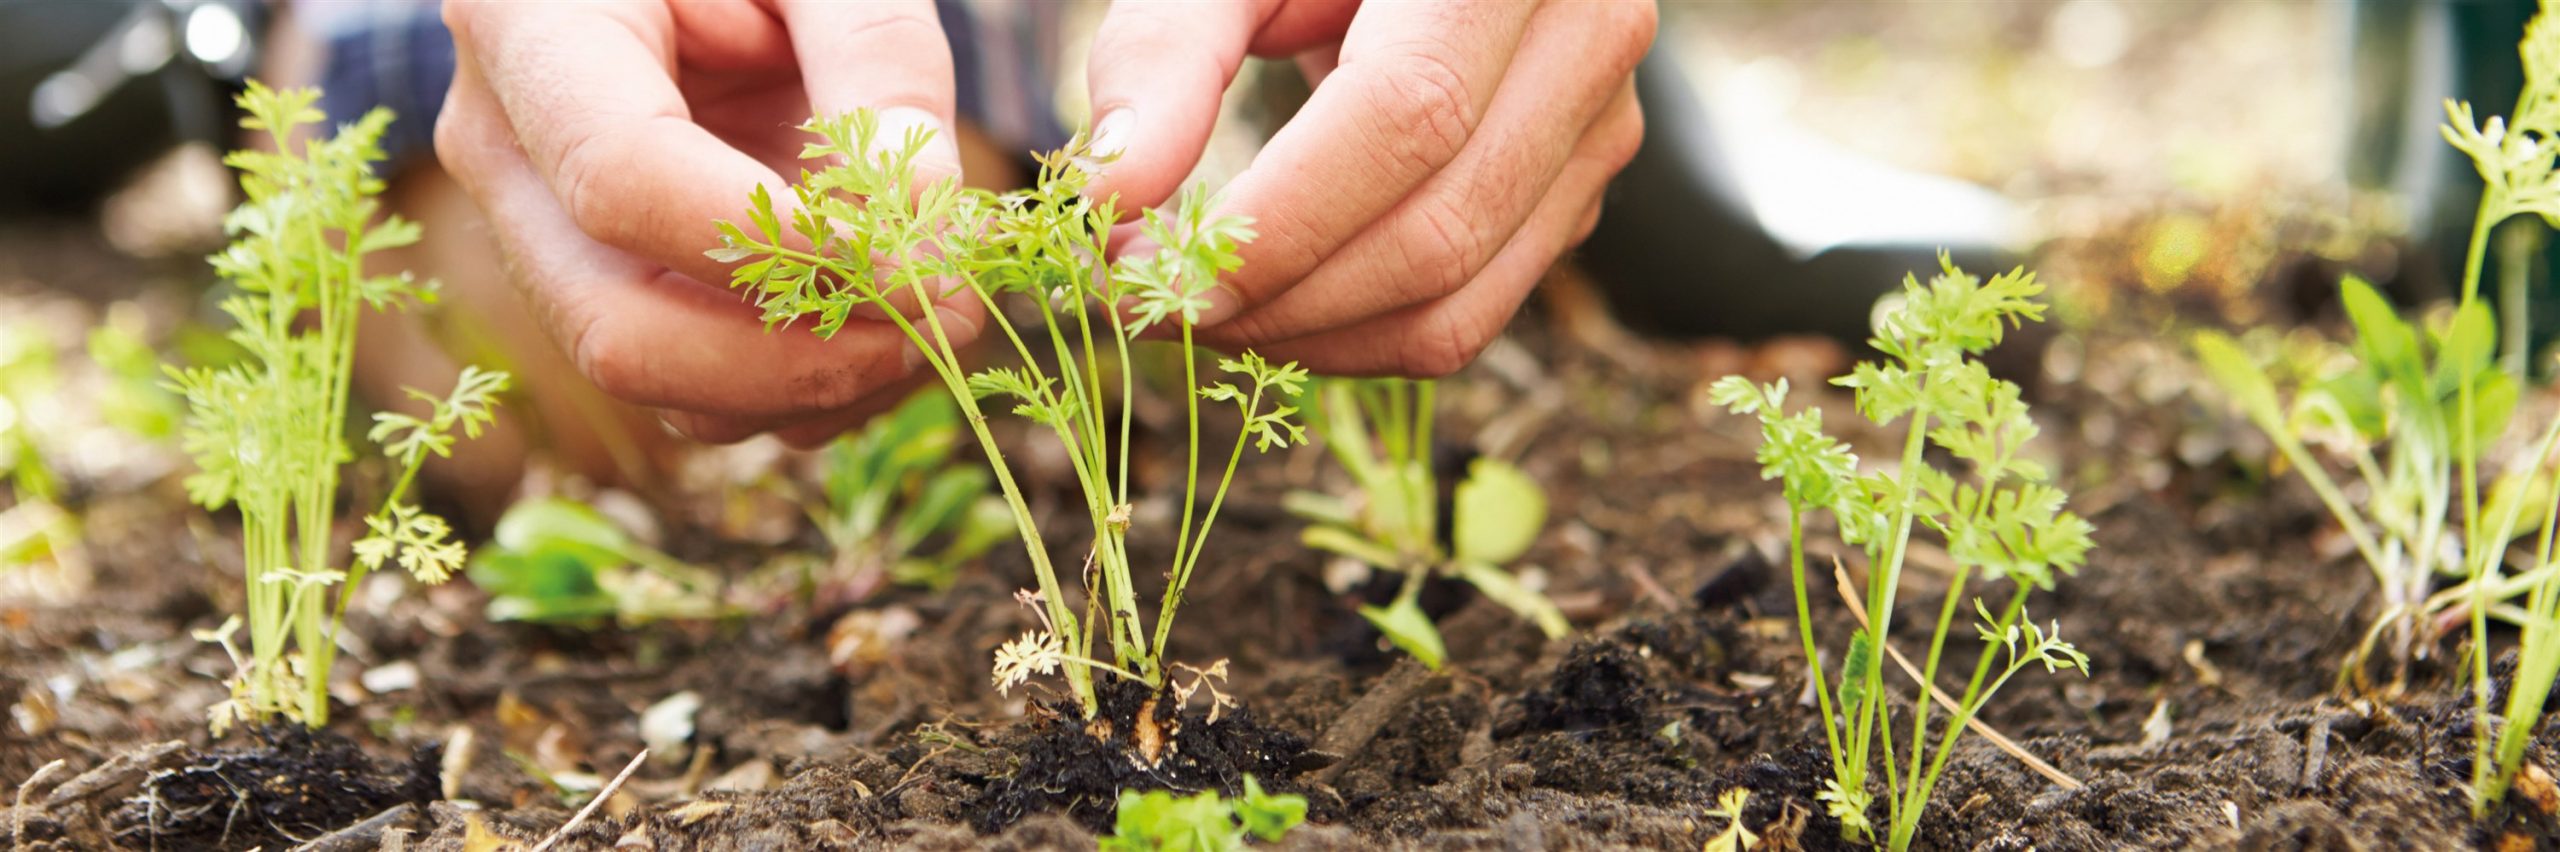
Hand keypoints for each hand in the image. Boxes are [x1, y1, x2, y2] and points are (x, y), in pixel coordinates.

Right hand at [434, 0, 979, 446]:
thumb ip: (879, 59)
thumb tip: (924, 231)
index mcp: (528, 24)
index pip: (624, 179)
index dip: (782, 245)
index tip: (918, 261)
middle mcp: (507, 147)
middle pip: (617, 325)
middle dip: (800, 357)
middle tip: (947, 320)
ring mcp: (541, 232)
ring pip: (657, 382)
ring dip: (817, 387)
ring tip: (942, 316)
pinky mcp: (605, 284)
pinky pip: (694, 392)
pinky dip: (809, 391)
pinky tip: (897, 326)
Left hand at [1082, 0, 1653, 375]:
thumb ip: (1166, 52)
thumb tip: (1108, 198)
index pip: (1408, 119)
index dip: (1274, 219)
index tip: (1138, 267)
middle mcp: (1587, 40)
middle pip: (1437, 234)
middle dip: (1271, 300)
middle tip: (1143, 301)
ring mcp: (1601, 128)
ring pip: (1459, 305)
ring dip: (1306, 339)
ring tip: (1194, 309)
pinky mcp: (1576, 193)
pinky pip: (1470, 314)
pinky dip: (1354, 335)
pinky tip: (1267, 302)